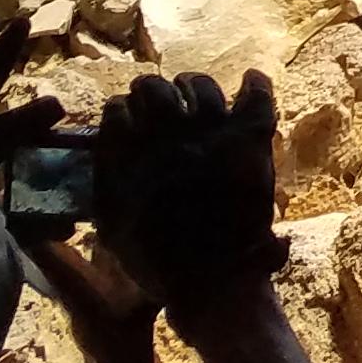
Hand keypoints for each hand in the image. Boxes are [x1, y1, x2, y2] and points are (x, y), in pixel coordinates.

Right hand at [91, 70, 285, 321]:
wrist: (214, 281)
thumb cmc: (158, 263)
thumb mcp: (113, 227)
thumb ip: (106, 184)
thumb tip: (106, 150)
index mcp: (130, 157)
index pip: (117, 111)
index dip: (121, 110)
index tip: (125, 113)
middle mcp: (168, 137)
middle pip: (154, 90)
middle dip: (150, 90)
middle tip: (154, 98)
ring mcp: (212, 134)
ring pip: (200, 86)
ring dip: (192, 85)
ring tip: (190, 90)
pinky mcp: (250, 140)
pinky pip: (255, 96)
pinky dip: (254, 85)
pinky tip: (249, 81)